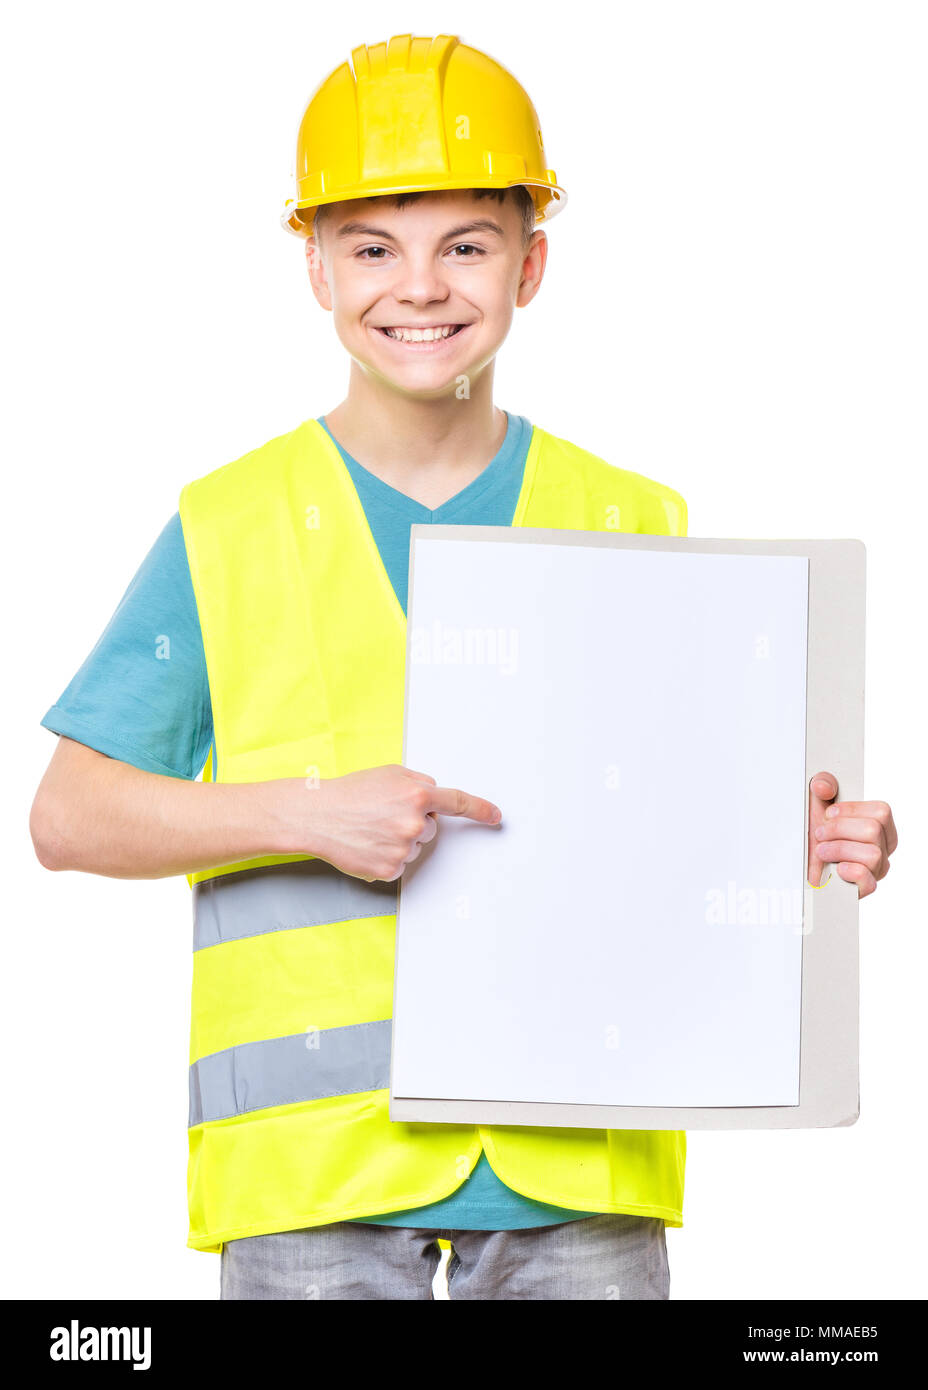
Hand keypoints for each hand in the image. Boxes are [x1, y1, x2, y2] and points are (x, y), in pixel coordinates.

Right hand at [297, 763, 500, 882]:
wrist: (317, 815)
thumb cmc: (350, 792)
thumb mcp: (389, 773)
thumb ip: (418, 782)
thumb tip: (434, 798)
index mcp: (416, 795)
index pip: (457, 803)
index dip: (480, 809)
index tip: (496, 816)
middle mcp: (413, 823)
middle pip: (430, 828)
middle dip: (413, 821)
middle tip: (382, 814)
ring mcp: (402, 849)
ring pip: (415, 847)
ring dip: (399, 839)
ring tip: (370, 828)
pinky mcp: (389, 869)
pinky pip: (400, 863)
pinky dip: (386, 855)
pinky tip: (367, 844)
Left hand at [807, 771, 896, 898]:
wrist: (803, 868)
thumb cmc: (817, 837)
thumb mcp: (817, 806)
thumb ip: (822, 787)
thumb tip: (822, 785)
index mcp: (879, 826)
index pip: (882, 811)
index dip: (852, 809)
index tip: (829, 813)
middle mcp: (883, 848)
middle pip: (873, 830)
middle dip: (839, 829)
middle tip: (821, 834)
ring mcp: (876, 869)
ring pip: (871, 854)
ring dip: (838, 849)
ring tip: (822, 851)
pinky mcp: (866, 888)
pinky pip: (867, 878)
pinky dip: (848, 871)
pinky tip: (835, 868)